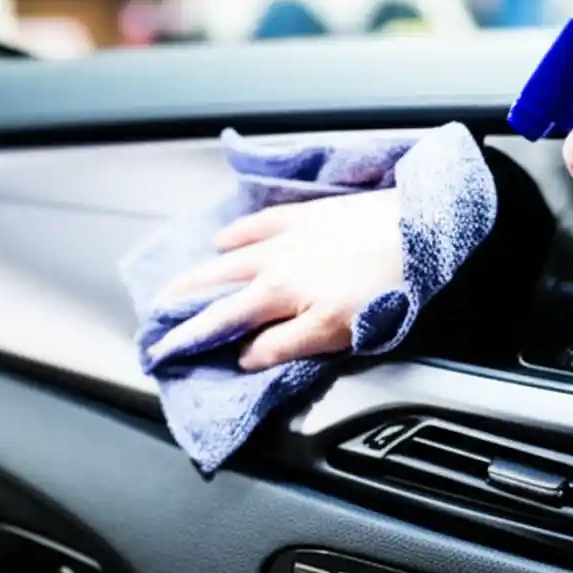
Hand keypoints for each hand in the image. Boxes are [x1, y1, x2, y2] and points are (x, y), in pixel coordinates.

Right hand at [148, 189, 403, 370]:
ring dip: (204, 269)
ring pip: (232, 254)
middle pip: (217, 284)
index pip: (221, 322)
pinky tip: (226, 236)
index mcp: (277, 295)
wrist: (414, 227)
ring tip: (181, 280)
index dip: (190, 338)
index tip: (164, 351)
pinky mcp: (308, 215)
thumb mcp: (334, 331)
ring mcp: (288, 235)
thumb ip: (285, 345)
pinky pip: (260, 223)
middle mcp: (273, 262)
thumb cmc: (383, 285)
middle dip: (185, 300)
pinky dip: (238, 231)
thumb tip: (246, 357)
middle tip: (159, 312)